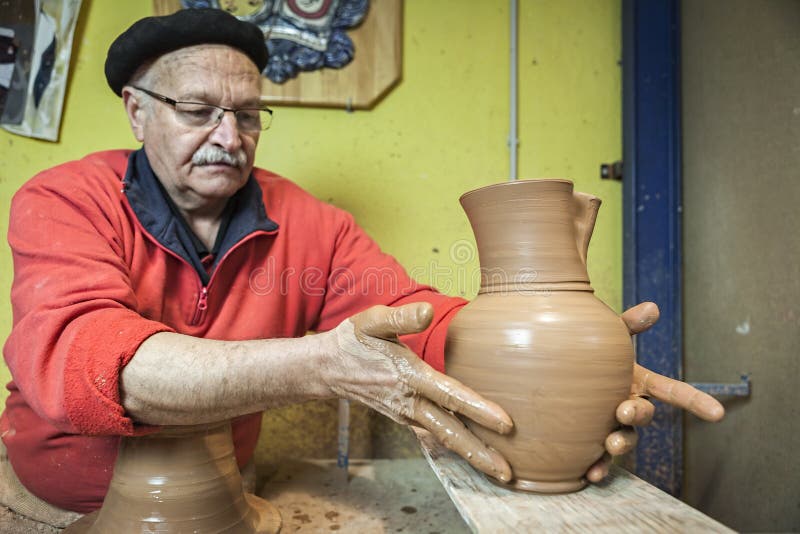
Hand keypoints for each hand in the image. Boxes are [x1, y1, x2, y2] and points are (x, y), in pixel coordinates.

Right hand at [321, 302, 513, 481]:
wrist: (327, 368)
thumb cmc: (354, 340)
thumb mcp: (373, 321)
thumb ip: (402, 317)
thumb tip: (427, 312)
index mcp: (409, 376)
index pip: (450, 396)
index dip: (478, 410)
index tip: (506, 425)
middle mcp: (409, 401)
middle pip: (449, 431)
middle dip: (478, 453)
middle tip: (507, 474)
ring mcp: (406, 413)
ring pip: (443, 436)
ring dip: (470, 453)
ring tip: (499, 470)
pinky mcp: (404, 417)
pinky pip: (434, 433)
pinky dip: (454, 446)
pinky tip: (472, 453)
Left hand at [585, 302, 725, 482]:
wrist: (556, 368)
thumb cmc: (588, 351)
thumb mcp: (607, 337)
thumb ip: (628, 325)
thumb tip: (652, 308)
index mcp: (638, 382)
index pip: (672, 391)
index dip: (695, 401)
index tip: (717, 414)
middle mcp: (629, 405)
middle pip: (644, 414)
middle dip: (638, 414)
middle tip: (624, 410)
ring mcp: (612, 424)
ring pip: (626, 438)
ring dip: (621, 443)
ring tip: (609, 444)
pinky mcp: (593, 438)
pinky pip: (600, 457)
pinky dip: (598, 466)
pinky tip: (590, 474)